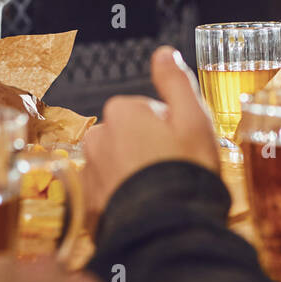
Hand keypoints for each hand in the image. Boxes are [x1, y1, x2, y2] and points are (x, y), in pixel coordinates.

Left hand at [81, 47, 220, 217]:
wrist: (167, 229)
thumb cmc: (184, 170)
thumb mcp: (194, 118)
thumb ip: (175, 81)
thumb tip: (164, 52)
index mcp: (122, 112)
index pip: (147, 110)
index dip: (169, 128)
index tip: (181, 147)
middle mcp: (97, 137)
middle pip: (128, 135)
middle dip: (146, 148)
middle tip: (171, 169)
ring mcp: (89, 172)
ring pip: (116, 163)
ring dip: (132, 173)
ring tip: (157, 191)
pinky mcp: (87, 204)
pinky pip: (107, 192)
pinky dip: (121, 197)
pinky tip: (143, 207)